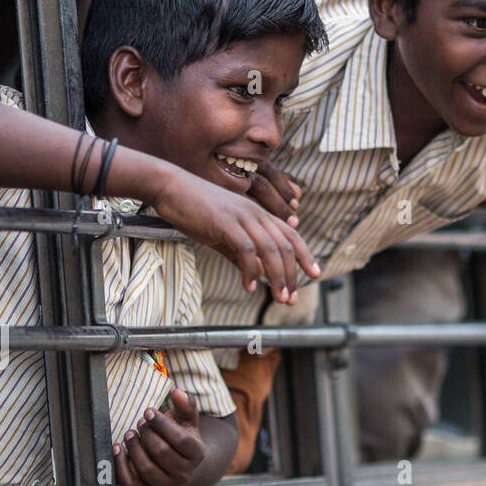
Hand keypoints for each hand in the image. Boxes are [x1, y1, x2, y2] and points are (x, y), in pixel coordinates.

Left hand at [114, 388, 205, 485]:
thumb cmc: (182, 437)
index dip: (162, 424)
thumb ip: (185, 404)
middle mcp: (184, 474)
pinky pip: (131, 483)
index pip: (180, 439)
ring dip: (133, 448)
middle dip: (146, 434)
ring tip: (129, 434)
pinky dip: (121, 466)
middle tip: (140, 423)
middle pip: (161, 452)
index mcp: (197, 454)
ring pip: (146, 468)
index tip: (148, 411)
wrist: (180, 465)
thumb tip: (177, 392)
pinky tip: (118, 450)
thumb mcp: (187, 420)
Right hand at [151, 165, 318, 304]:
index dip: (305, 254)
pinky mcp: (225, 222)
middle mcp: (255, 213)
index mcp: (257, 214)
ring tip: (279, 298)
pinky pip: (245, 249)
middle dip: (292, 274)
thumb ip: (239, 252)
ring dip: (277, 276)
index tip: (315, 274)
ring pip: (270, 248)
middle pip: (285, 245)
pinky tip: (249, 287)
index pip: (290, 234)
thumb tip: (255, 273)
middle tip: (291, 298)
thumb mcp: (222, 233)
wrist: (170, 187)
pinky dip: (251, 270)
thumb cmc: (194, 209)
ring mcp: (241, 216)